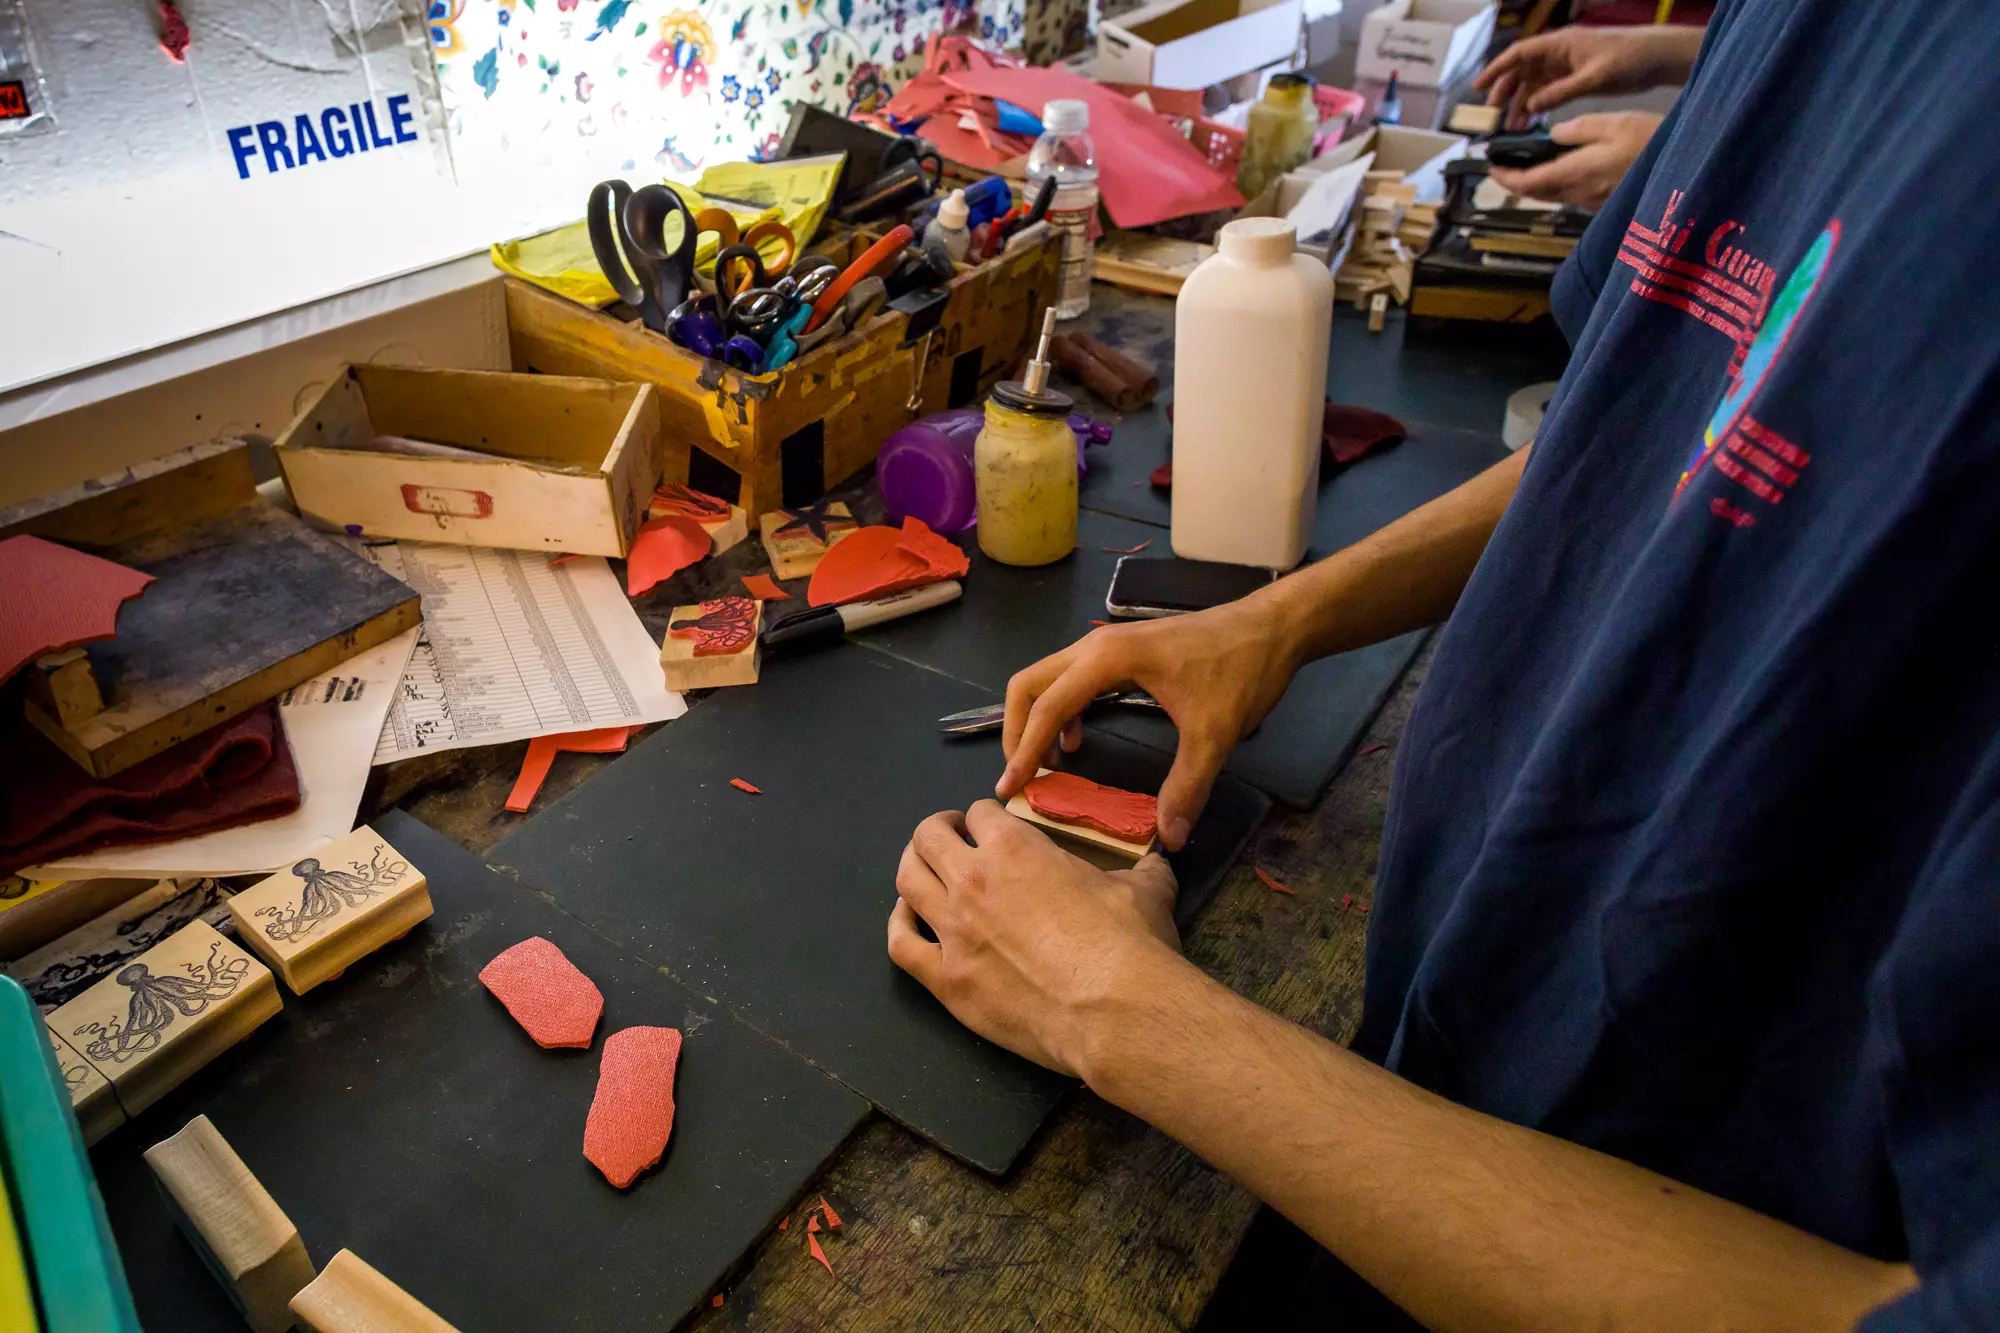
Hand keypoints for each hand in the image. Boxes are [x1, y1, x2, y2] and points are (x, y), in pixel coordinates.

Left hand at [887, 801, 1182, 1075]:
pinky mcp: (945, 979)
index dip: (985, 817)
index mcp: (1015, 848)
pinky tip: (907, 921)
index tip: (991, 828)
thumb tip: (1160, 861)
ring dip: (912, 868)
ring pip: (906, 882)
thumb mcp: (1146, 890)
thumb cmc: (1131, 944)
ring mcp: (953, 930)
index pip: (980, 813)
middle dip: (937, 831)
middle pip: (928, 837)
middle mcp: (973, 881)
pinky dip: (898, 925)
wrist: (1115, 1011)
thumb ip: (1143, 870)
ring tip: (922, 870)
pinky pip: (901, 944)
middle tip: (949, 838)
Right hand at [997, 596, 1303, 850]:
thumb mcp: (1215, 732)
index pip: (1047, 706)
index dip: (1024, 750)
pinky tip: (1078, 742)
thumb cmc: (1241, 669)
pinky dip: (1063, 712)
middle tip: (1021, 777)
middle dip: (1017, 731)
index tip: (1010, 788)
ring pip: (1048, 680)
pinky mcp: (1123, 653)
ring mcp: (1108, 646)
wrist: (1273, 627)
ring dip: (1037, 720)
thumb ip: (1188, 785)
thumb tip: (1169, 837)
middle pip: (1030, 685)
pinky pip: (1073, 681)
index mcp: (1108, 659)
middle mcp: (1097, 647)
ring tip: (1048, 767)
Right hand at [1475, 26, 1692, 126]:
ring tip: (1512, 127)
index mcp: (1560, 43)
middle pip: (1522, 70)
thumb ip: (1560, 93)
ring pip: (1534, 83)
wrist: (1658, 57)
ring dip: (1521, 103)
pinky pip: (1548, 91)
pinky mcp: (1576, 76)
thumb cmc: (1629, 58)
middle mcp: (1559, 52)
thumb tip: (1530, 107)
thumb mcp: (1593, 78)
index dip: (1496, 70)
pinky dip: (1538, 106)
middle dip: (1505, 92)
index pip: (1518, 54)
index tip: (1478, 87)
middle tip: (1493, 116)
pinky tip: (1532, 123)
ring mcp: (1566, 64)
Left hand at [1487, 112, 1661, 210]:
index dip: (1505, 177)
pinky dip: (1561, 184)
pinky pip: (1574, 196)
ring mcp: (1593, 203)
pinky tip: (1565, 169)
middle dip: (1517, 181)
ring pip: (1556, 195)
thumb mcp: (1611, 123)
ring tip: (1531, 164)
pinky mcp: (1606, 205)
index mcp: (1575, 173)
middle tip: (1504, 166)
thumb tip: (1552, 136)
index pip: (1527, 182)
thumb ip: (1576, 130)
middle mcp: (1579, 194)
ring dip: (1539, 183)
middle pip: (1538, 193)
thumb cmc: (1649, 141)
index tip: (1491, 167)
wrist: (1685, 171)